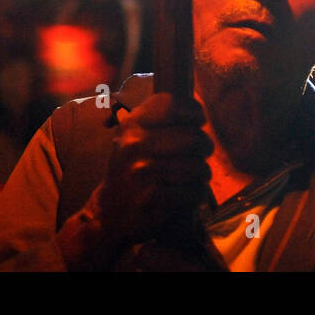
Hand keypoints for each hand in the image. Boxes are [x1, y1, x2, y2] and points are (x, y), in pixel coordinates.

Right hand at [59, 93, 211, 267]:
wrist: (110, 210)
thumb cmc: (132, 166)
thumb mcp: (134, 135)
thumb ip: (161, 118)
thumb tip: (197, 108)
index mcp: (132, 123)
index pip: (172, 104)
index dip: (193, 111)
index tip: (198, 121)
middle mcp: (134, 144)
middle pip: (194, 138)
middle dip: (205, 146)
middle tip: (201, 152)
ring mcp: (142, 173)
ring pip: (198, 167)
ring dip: (202, 173)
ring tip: (195, 175)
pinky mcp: (152, 199)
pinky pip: (194, 192)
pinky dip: (197, 194)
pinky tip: (188, 192)